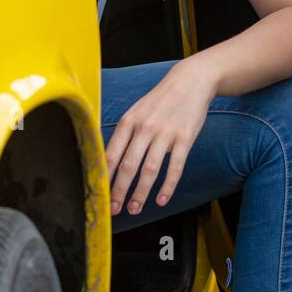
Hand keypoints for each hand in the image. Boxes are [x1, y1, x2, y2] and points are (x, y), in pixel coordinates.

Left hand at [105, 56, 216, 216]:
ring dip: (141, 193)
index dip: (106, 177)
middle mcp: (145, 127)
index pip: (112, 154)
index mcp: (129, 121)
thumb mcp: (137, 111)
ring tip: (135, 208)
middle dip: (120, 191)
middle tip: (116, 210)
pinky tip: (161, 199)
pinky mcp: (185, 138)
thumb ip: (125, 134)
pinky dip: (168, 186)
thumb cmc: (160, 100)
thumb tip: (109, 162)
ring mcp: (165, 133)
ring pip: (150, 169)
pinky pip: (175, 167)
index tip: (101, 195)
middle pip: (129, 165)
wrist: (189, 82)